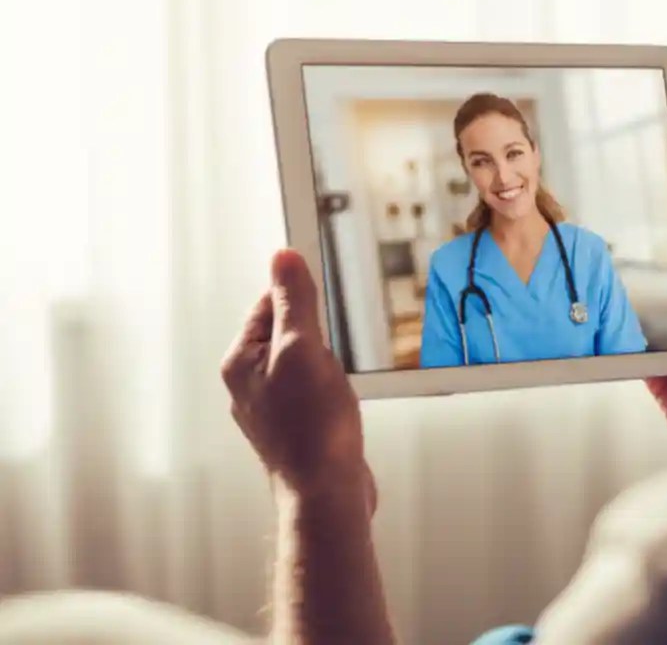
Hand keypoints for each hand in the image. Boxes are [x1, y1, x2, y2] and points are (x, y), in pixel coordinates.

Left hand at [221, 250, 373, 509]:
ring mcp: (272, 407)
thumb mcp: (304, 350)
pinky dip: (332, 390)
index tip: (321, 296)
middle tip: (330, 354)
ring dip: (327, 365)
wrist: (326, 493)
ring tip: (336, 385)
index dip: (298, 297)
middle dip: (317, 336)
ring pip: (303, 363)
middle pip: (286, 333)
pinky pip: (314, 391)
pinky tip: (341, 405)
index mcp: (241, 362)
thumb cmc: (313, 430)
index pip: (267, 304)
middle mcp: (249, 384)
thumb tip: (284, 258)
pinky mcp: (296, 426)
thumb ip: (294, 303)